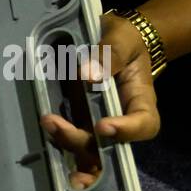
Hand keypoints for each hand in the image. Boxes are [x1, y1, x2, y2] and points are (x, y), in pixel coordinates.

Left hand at [40, 12, 160, 188]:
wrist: (112, 42)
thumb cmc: (125, 41)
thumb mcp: (122, 40)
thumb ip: (110, 56)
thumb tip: (89, 75)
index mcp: (140, 100)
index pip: (144, 124)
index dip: (126, 131)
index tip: (103, 125)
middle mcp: (121, 119)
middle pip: (112, 146)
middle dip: (86, 146)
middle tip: (59, 127)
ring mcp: (99, 125)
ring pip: (90, 151)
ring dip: (67, 144)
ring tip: (48, 122)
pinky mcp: (80, 123)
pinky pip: (71, 141)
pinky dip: (58, 141)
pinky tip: (46, 128)